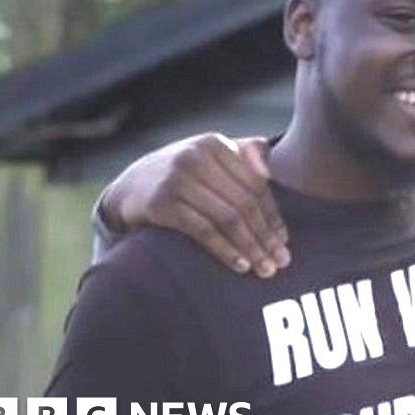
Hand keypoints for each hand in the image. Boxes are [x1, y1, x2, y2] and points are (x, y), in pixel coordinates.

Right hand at [101, 133, 289, 277]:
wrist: (129, 188)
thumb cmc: (182, 177)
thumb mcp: (210, 159)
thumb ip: (245, 155)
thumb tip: (271, 172)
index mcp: (214, 145)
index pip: (256, 184)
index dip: (273, 215)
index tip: (285, 241)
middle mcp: (196, 156)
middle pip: (244, 203)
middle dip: (266, 236)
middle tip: (281, 262)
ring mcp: (176, 178)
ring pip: (227, 219)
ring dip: (251, 248)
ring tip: (265, 269)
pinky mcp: (161, 203)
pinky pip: (204, 231)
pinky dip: (225, 250)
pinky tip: (241, 265)